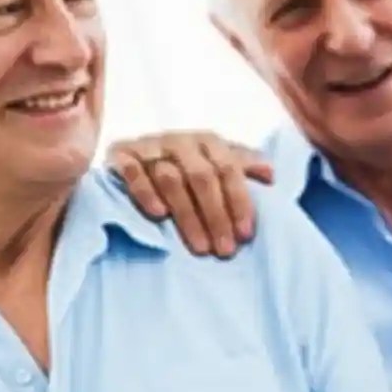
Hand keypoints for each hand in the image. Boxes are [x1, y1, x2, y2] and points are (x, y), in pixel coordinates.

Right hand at [106, 131, 272, 256]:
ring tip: (200, 247)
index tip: (245, 235)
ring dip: (187, 215)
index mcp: (209, 142)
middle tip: (224, 250)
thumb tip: (271, 175)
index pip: (229, 169)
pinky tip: (158, 215)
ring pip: (170, 179)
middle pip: (202, 177)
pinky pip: (132, 171)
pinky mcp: (121, 154)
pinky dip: (144, 191)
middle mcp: (180, 141)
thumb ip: (244, 168)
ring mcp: (149, 146)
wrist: (139, 153)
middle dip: (216, 215)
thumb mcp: (218, 164)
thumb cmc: (188, 167)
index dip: (239, 201)